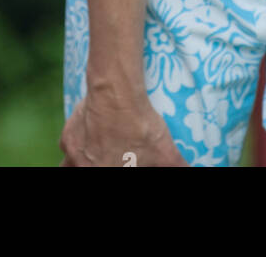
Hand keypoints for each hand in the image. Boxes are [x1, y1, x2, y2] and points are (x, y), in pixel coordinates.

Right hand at [59, 88, 188, 166]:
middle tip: (111, 158)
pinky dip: (76, 147)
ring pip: (69, 169)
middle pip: (89, 170)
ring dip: (82, 165)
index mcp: (107, 172)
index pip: (113, 172)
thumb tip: (198, 170)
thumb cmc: (140, 125)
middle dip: (101, 164)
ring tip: (96, 157)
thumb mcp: (167, 153)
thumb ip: (179, 166)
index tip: (128, 161)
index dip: (120, 166)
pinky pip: (67, 150)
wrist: (114, 92)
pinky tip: (89, 137)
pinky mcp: (67, 139)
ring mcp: (74, 157)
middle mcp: (87, 170)